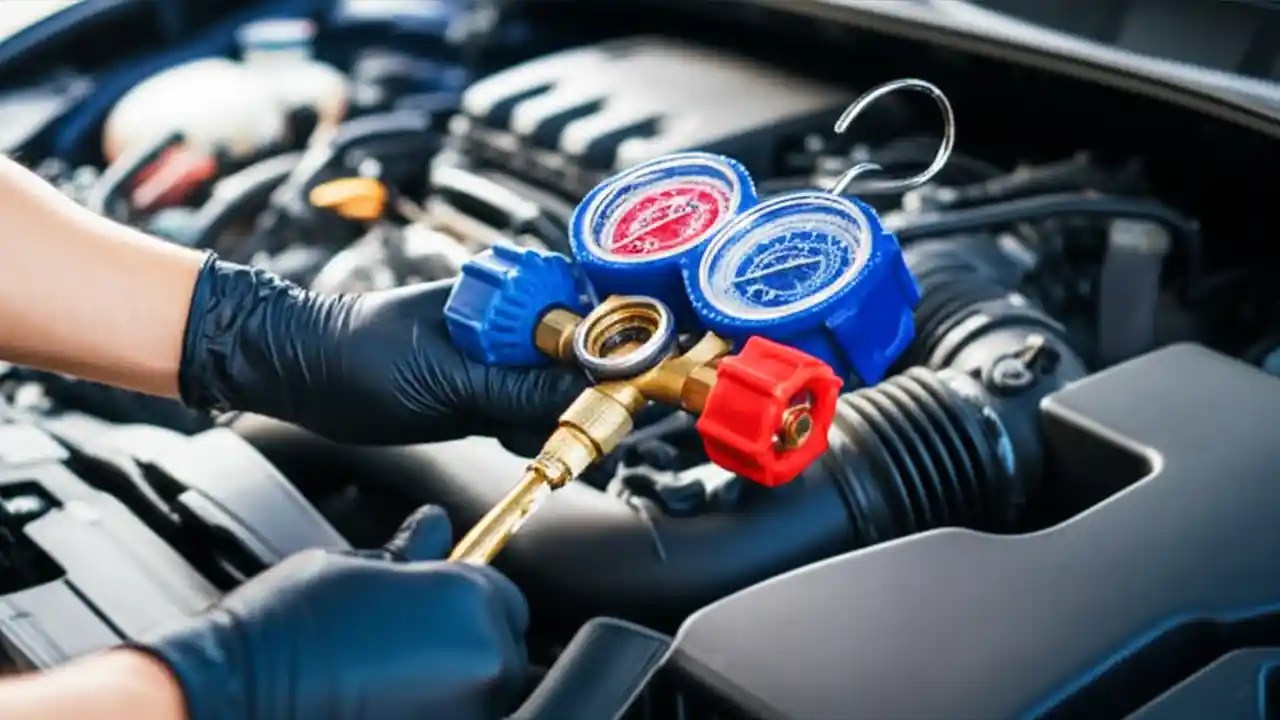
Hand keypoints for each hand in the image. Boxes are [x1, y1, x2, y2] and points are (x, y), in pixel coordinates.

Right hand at [137, 506, 527, 719]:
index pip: (505, 597)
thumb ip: (408, 553)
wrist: (236, 695)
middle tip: (409, 637)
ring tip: (394, 671)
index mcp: (469, 604)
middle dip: (468, 640)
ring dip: (455, 681)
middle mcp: (484, 663)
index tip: (436, 601)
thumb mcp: (353, 568)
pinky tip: (389, 697)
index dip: (469, 597)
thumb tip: (434, 526)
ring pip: (484, 690)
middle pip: (504, 646)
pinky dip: (435, 707)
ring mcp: (468, 713)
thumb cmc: (288, 629)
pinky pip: (456, 714)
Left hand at [179, 255, 586, 444]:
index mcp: (502, 294)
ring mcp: (495, 358)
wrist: (304, 377)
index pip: (580, 311)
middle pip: (577, 357)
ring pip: (555, 391)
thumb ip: (513, 388)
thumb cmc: (359, 355)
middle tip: (565, 420)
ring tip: (515, 429)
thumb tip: (577, 392)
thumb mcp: (444, 377)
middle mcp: (505, 322)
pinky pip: (525, 412)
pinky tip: (501, 436)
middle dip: (577, 392)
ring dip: (549, 418)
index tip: (613, 383)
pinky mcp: (483, 391)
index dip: (607, 347)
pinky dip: (525, 430)